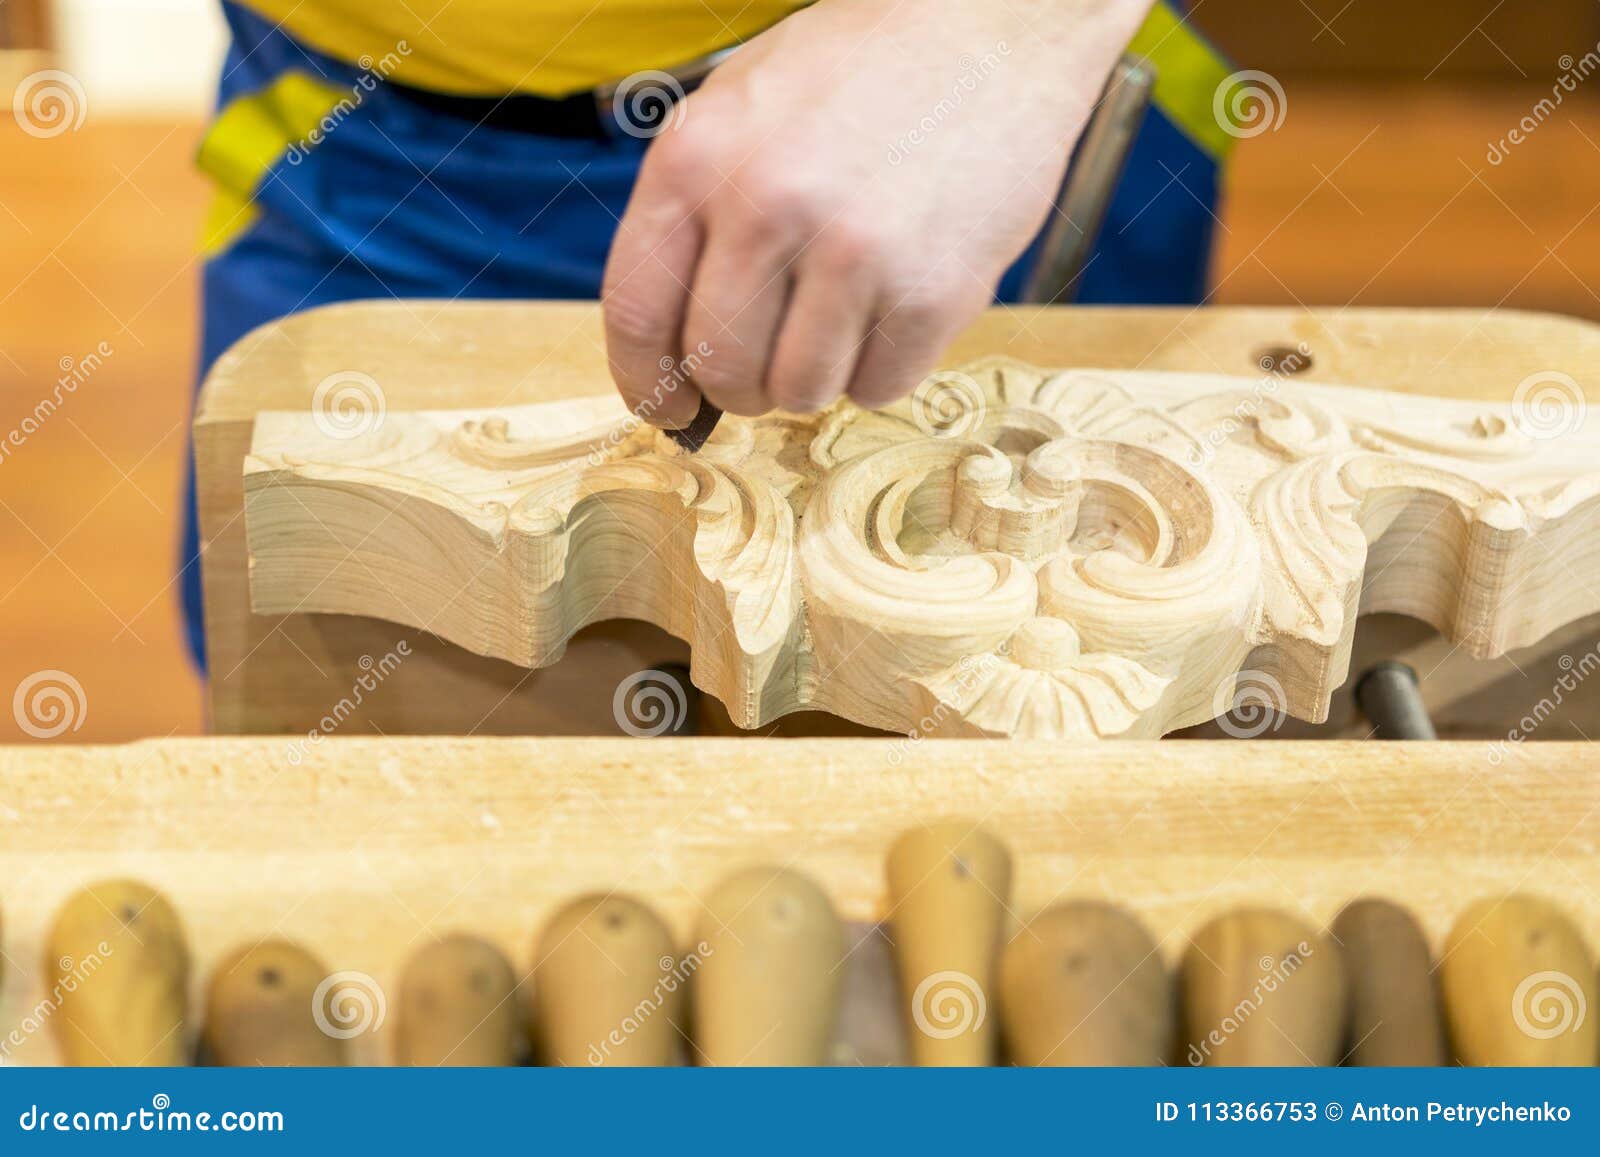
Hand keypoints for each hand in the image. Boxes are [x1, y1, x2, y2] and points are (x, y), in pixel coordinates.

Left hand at [602, 0, 1151, 425]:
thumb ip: (696, 216)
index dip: (646, 380)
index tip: (669, 408)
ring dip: (817, 376)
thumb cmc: (861, 72)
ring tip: (845, 316)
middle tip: (772, 363)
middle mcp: (766, 206)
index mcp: (698, 159)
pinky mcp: (931, 291)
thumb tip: (675, 349)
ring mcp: (852, 252)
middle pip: (719, 367)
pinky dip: (884, 367)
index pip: (638, 310)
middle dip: (742, 386)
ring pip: (799, 391)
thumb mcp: (741, 111)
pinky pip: (880, 387)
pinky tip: (896, 307)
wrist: (990, 27)